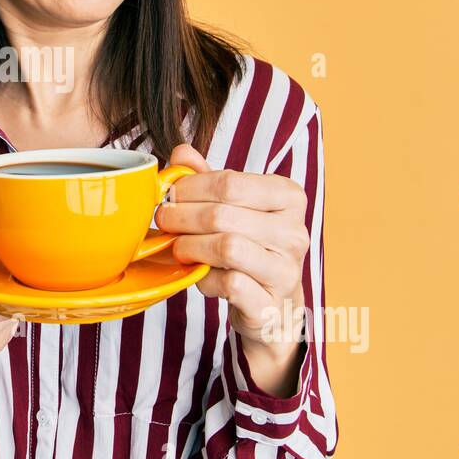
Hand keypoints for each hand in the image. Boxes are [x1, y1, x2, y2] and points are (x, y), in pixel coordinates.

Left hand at [154, 144, 308, 352]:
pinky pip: (229, 283)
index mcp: (288, 196)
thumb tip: (181, 153)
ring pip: (227, 247)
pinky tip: (200, 274)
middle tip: (163, 221)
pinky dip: (205, 279)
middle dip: (182, 217)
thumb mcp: (232, 207)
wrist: (272, 305)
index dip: (190, 188)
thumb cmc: (250, 247)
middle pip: (222, 215)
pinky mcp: (271, 305)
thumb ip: (207, 179)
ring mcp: (286, 270)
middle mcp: (295, 232)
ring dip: (190, 246)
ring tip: (178, 247)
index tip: (170, 196)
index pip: (230, 183)